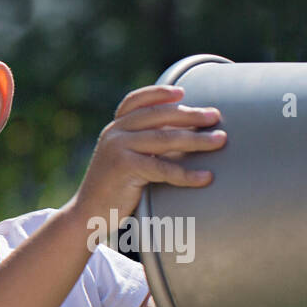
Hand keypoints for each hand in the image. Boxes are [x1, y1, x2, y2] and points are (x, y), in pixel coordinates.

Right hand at [68, 84, 226, 225]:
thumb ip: (142, 145)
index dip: (159, 93)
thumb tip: (179, 135)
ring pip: (165, 139)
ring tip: (220, 140)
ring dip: (197, 140)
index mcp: (114, 128)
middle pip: (159, 117)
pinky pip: (163, 168)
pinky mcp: (125, 168)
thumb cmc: (112, 190)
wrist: (86, 215)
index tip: (183, 92)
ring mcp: (119, 148)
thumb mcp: (123, 159)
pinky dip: (187, 174)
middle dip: (190, 115)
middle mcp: (115, 133)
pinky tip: (206, 177)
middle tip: (215, 117)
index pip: (136, 101)